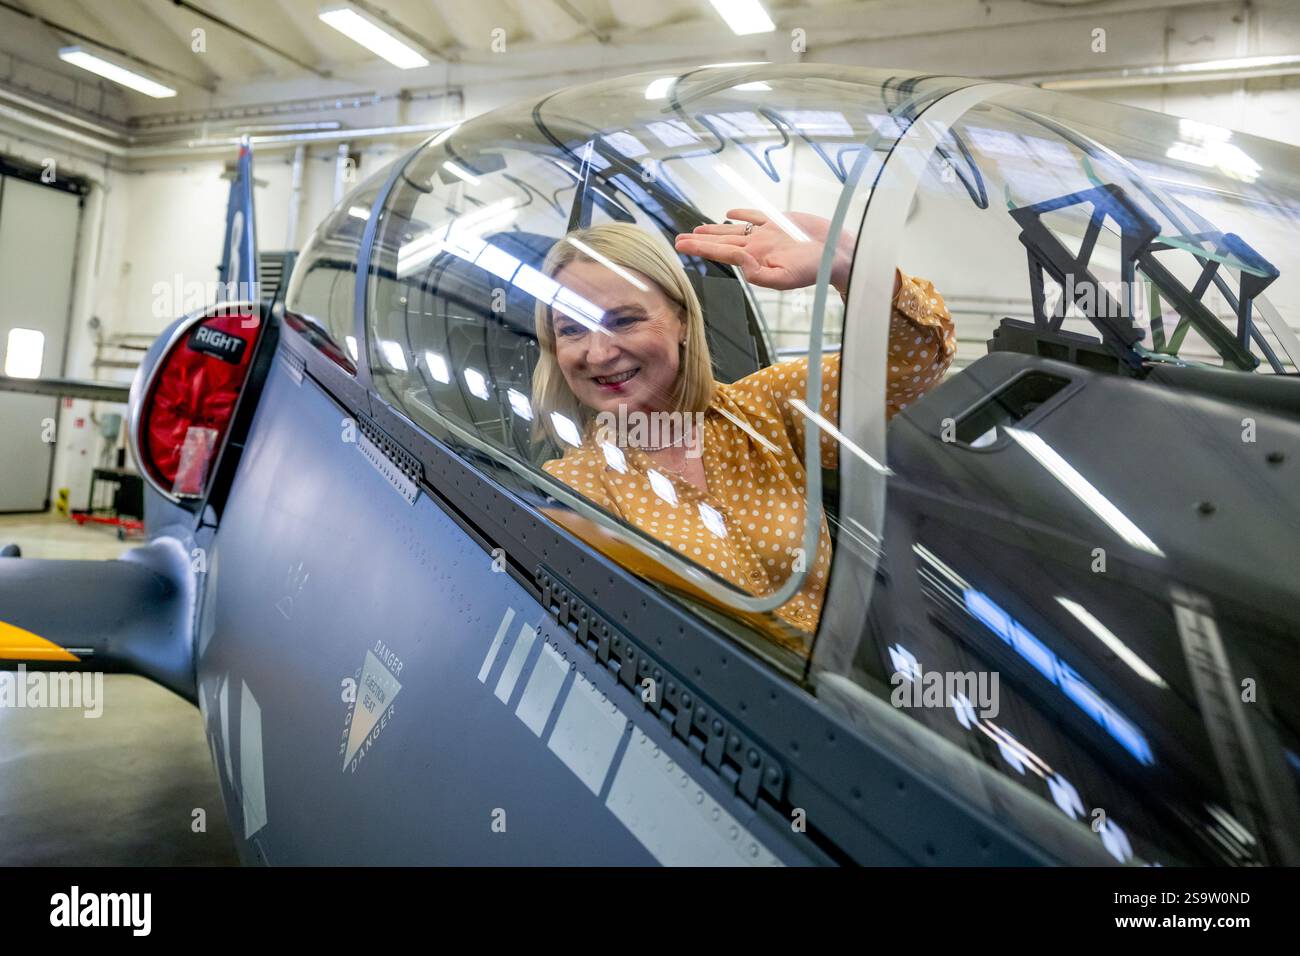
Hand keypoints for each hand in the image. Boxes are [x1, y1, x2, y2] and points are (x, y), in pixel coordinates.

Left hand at [674, 208, 854, 295]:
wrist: (839, 255)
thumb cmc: (816, 269)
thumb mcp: (784, 277)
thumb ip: (757, 273)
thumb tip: (737, 260)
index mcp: (755, 260)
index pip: (721, 253)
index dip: (700, 248)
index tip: (681, 246)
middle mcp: (758, 247)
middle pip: (722, 242)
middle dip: (699, 241)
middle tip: (678, 241)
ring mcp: (768, 234)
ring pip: (734, 230)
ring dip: (714, 230)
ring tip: (696, 231)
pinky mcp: (781, 222)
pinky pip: (756, 216)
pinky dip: (741, 214)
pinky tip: (729, 214)